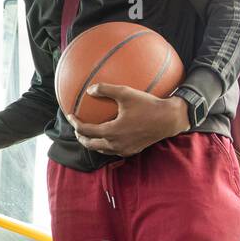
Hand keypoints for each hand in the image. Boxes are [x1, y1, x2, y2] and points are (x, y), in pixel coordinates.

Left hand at [67, 84, 188, 156]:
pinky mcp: (133, 150)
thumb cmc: (148, 105)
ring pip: (102, 149)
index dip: (75, 123)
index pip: (86, 130)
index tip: (70, 115)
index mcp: (112, 132)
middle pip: (90, 144)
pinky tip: (107, 136)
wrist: (169, 119)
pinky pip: (113, 151)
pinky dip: (105, 145)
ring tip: (89, 133)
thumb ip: (106, 90)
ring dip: (92, 142)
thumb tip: (90, 89)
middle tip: (76, 127)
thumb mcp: (126, 93)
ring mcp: (125, 149)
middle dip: (80, 137)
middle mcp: (116, 144)